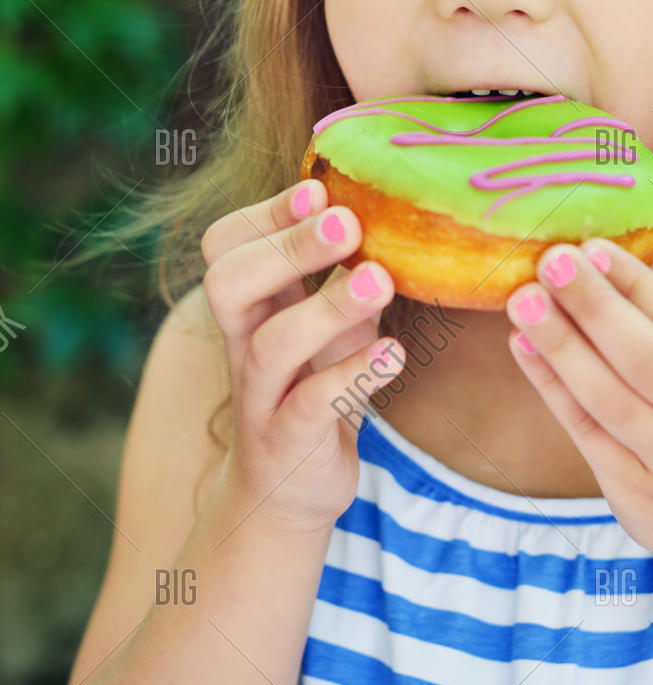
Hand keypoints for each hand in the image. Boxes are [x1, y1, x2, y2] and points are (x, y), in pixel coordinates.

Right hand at [200, 179, 404, 534]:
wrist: (287, 493)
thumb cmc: (315, 392)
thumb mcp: (330, 329)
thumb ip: (346, 279)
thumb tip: (391, 212)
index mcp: (251, 308)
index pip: (227, 246)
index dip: (266, 214)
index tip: (320, 191)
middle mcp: (244, 346)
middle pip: (230, 283)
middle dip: (288, 246)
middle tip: (348, 224)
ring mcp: (261, 397)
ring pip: (273, 345)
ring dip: (327, 306)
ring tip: (379, 280)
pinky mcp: (287, 443)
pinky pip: (309, 406)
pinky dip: (352, 377)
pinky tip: (393, 354)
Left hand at [504, 221, 652, 573]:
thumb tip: (649, 224)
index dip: (636, 284)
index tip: (590, 243)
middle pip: (649, 360)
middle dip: (596, 307)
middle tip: (549, 260)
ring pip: (613, 399)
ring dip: (562, 347)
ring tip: (521, 300)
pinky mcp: (639, 493)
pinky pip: (588, 433)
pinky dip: (553, 389)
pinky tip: (523, 348)